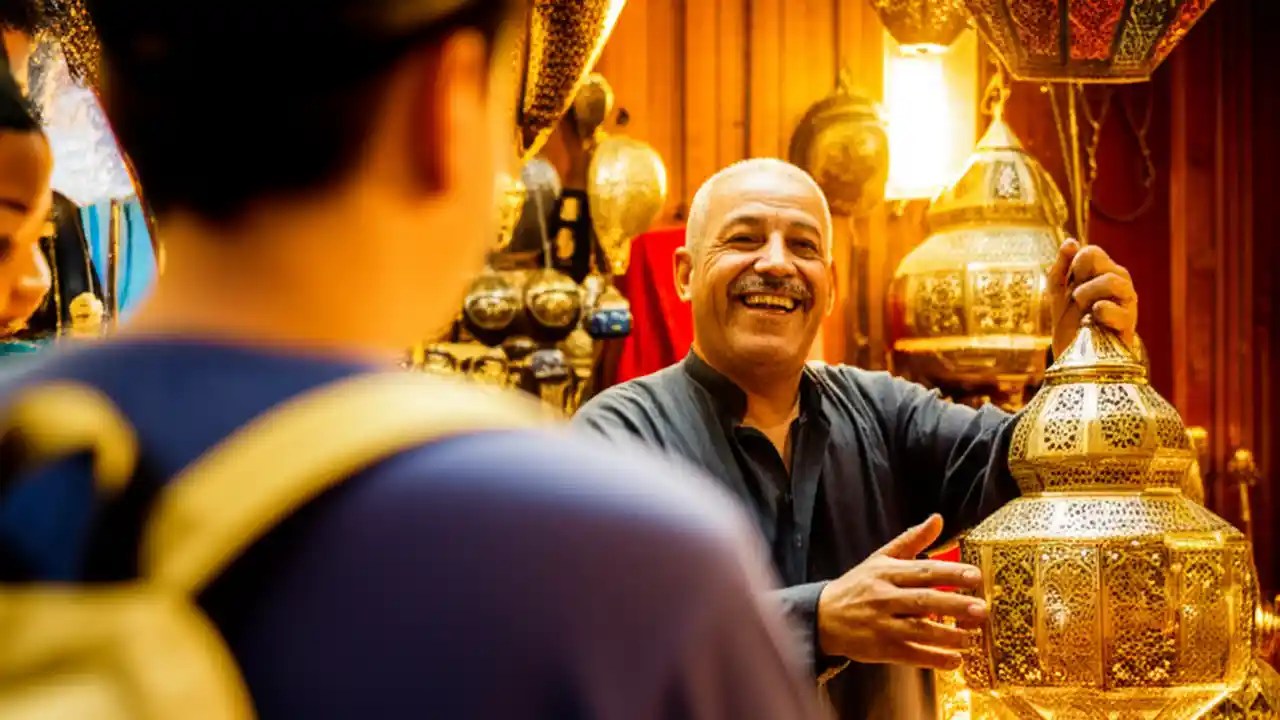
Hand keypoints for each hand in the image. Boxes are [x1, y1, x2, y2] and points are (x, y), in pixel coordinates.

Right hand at [815, 514, 986, 670]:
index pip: (923, 571)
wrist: (823, 617)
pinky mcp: (881, 649)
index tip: (975, 576)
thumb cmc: (857, 586)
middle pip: (924, 600)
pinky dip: (934, 659)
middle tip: (980, 609)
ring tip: (972, 636)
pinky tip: (954, 659)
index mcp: (886, 573)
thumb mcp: (880, 559)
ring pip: (919, 629)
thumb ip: (911, 540)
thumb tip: (937, 519)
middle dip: (954, 604)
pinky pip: (911, 654)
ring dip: (948, 635)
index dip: (950, 573)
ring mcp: (882, 624)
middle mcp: (883, 597)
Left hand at [1048, 239, 1138, 357]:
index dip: (1074, 265)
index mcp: (1103, 271)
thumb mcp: (1058, 291)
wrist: (1076, 353)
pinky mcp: (1129, 322)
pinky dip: (1101, 312)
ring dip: (1087, 293)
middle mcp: (1119, 281)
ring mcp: (1126, 300)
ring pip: (1111, 280)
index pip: (1092, 252)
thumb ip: (1061, 265)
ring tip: (1083, 308)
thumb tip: (1071, 241)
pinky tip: (1095, 318)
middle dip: (1079, 278)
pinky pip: (1116, 308)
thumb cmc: (1069, 319)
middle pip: (1098, 261)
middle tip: (1075, 297)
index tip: (1070, 282)